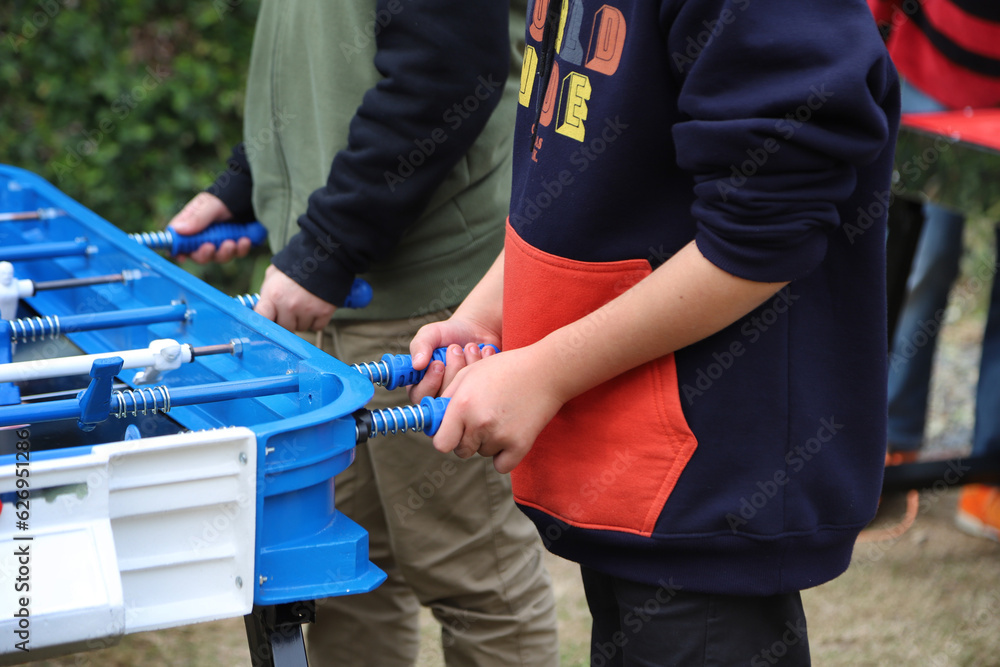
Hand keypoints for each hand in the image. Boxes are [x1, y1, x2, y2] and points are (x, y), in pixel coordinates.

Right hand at [168, 192, 251, 263]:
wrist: (249, 196)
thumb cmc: (225, 197)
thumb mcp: (210, 204)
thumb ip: (197, 218)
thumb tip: (177, 230)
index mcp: (191, 224)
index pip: (178, 241)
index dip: (177, 250)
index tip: (182, 256)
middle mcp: (204, 236)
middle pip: (197, 255)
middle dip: (204, 254)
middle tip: (210, 247)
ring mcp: (220, 243)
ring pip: (218, 257)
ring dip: (225, 252)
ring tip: (232, 242)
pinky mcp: (236, 246)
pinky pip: (237, 254)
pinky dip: (241, 249)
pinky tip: (245, 240)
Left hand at [254, 264, 336, 330]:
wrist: (323, 257)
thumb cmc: (296, 266)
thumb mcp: (273, 276)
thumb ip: (267, 294)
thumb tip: (262, 310)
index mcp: (273, 295)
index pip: (262, 320)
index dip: (264, 324)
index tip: (268, 324)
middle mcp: (289, 305)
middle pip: (284, 328)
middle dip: (287, 320)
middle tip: (291, 308)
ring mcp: (307, 310)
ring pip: (301, 328)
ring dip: (302, 320)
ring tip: (304, 304)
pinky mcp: (324, 312)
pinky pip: (317, 327)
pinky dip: (316, 320)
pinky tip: (315, 308)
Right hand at [407, 316, 500, 402]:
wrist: (475, 331)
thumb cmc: (448, 333)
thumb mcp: (430, 333)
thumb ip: (420, 346)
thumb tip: (417, 365)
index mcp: (420, 384)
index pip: (420, 396)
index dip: (430, 382)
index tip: (439, 364)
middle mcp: (439, 395)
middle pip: (444, 397)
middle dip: (453, 369)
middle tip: (457, 349)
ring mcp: (460, 396)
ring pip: (464, 393)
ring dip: (468, 364)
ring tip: (471, 347)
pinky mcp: (479, 393)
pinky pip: (483, 388)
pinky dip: (483, 365)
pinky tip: (484, 352)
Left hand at [430, 345, 564, 473]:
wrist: (546, 371)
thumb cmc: (506, 368)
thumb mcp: (469, 374)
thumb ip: (448, 398)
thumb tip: (436, 420)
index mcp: (463, 405)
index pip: (441, 443)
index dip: (445, 438)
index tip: (450, 432)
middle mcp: (479, 423)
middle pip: (461, 451)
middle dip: (465, 440)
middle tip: (479, 422)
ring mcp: (500, 436)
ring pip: (483, 453)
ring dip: (488, 442)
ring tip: (501, 417)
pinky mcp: (520, 445)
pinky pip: (501, 465)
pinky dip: (504, 455)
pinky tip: (510, 435)